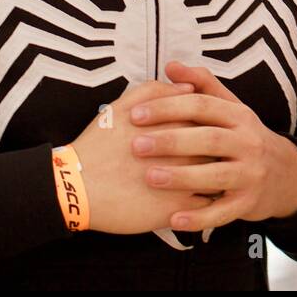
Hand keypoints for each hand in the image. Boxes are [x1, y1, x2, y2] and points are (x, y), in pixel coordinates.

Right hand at [68, 80, 216, 234]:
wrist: (77, 187)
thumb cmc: (98, 145)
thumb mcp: (122, 105)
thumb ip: (158, 91)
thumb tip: (189, 89)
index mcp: (177, 125)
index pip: (211, 121)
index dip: (210, 127)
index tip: (205, 133)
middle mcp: (186, 151)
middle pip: (219, 149)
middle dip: (218, 152)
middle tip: (212, 157)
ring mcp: (185, 181)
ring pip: (217, 178)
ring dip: (216, 177)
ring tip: (208, 179)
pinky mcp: (178, 208)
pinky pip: (206, 206)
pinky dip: (205, 203)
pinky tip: (195, 201)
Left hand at [129, 61, 296, 232]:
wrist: (284, 174)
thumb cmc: (244, 137)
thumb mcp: (231, 108)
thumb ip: (202, 86)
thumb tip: (171, 65)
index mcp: (240, 116)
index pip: (202, 106)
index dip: (169, 107)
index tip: (135, 114)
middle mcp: (248, 142)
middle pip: (208, 139)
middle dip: (171, 141)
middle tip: (136, 145)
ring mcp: (251, 174)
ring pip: (215, 175)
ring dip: (182, 177)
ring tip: (149, 177)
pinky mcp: (249, 203)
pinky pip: (222, 212)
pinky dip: (199, 218)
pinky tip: (173, 219)